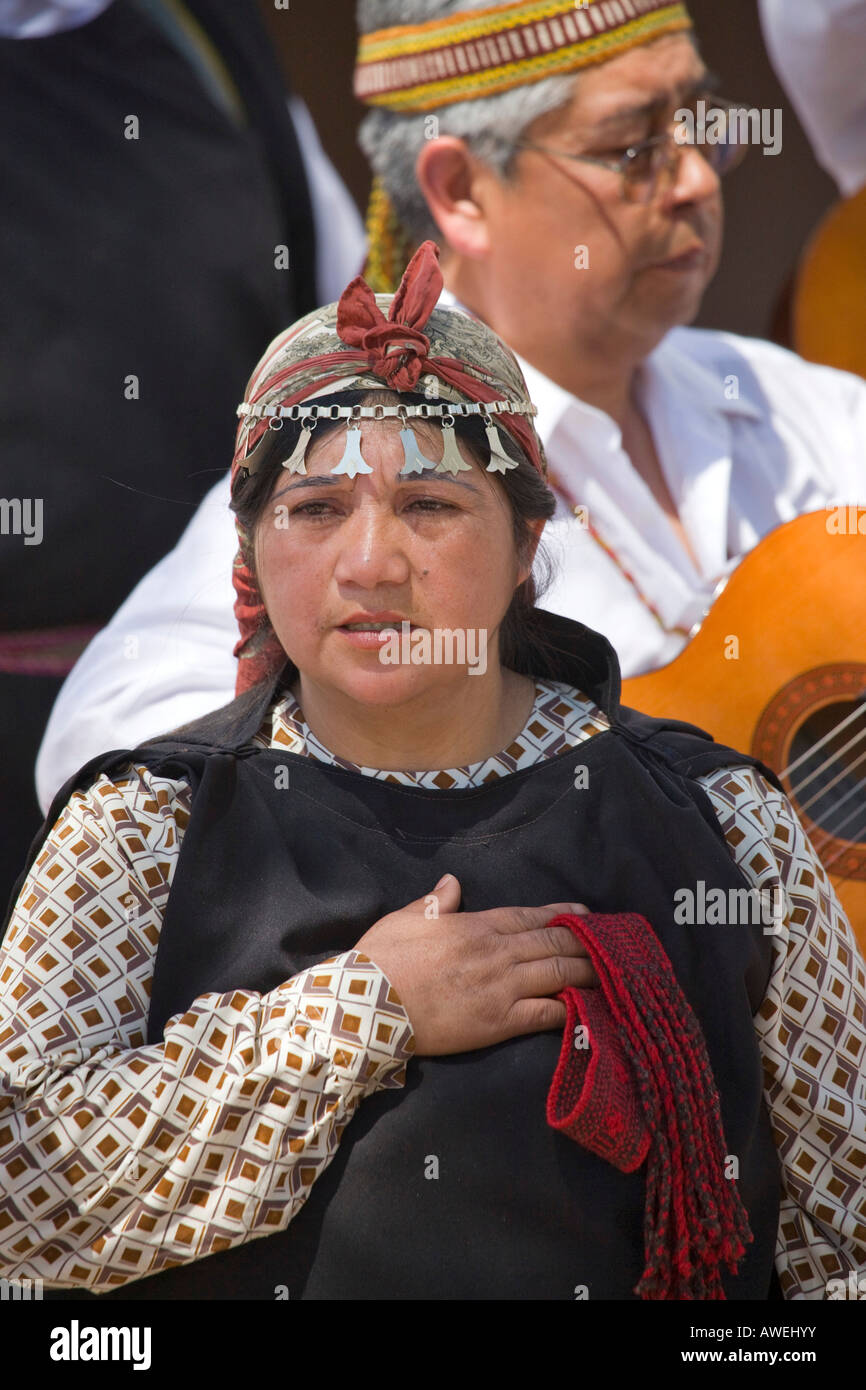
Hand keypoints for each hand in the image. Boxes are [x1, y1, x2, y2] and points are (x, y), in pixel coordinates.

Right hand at [354, 874, 596, 1055]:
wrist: (370, 1004)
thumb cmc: (382, 959)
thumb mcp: (406, 918)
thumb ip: (435, 901)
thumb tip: (452, 882)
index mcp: (475, 925)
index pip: (529, 916)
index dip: (561, 914)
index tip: (585, 914)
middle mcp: (496, 952)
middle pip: (552, 942)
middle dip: (584, 942)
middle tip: (610, 943)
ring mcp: (501, 987)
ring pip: (557, 973)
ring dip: (586, 971)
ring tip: (611, 972)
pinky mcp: (499, 1021)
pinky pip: (545, 1013)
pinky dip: (570, 1008)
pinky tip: (588, 1006)